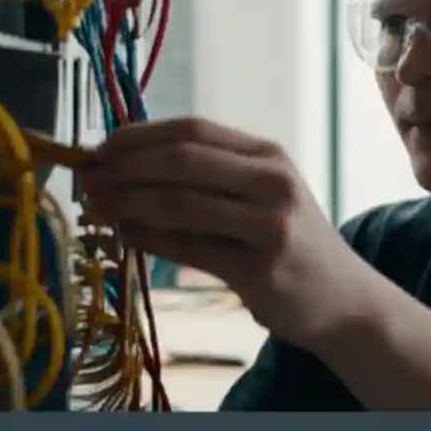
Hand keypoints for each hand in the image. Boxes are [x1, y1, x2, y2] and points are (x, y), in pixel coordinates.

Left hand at [80, 117, 372, 349]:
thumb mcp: (260, 198)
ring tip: (95, 207)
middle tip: (85, 178)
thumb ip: (206, 180)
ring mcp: (269, 225)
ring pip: (179, 202)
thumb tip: (123, 168)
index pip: (192, 129)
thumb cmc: (292, 246)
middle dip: (123, 166)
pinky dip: (147, 239)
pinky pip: (188, 248)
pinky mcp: (259, 270)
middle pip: (181, 159)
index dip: (138, 135)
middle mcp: (272, 181)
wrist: (345, 301)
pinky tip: (123, 235)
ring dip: (126, 202)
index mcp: (268, 155)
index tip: (97, 149)